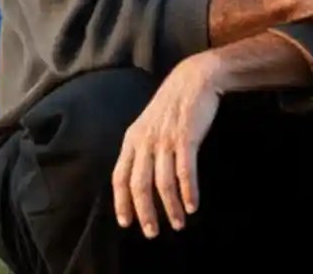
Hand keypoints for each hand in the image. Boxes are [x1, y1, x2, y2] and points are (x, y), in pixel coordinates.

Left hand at [111, 55, 220, 238]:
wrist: (192, 80)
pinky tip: (193, 206)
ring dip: (171, 208)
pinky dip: (188, 191)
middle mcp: (145, 141)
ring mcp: (165, 140)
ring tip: (178, 224)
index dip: (121, 201)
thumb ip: (142, 149)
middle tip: (151, 233)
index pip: (119, 176)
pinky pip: (185, 171)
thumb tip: (139, 180)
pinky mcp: (186, 138)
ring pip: (163, 182)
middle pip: (139, 184)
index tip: (126, 223)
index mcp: (132, 139)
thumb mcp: (148, 126)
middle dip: (145, 212)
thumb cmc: (171, 107)